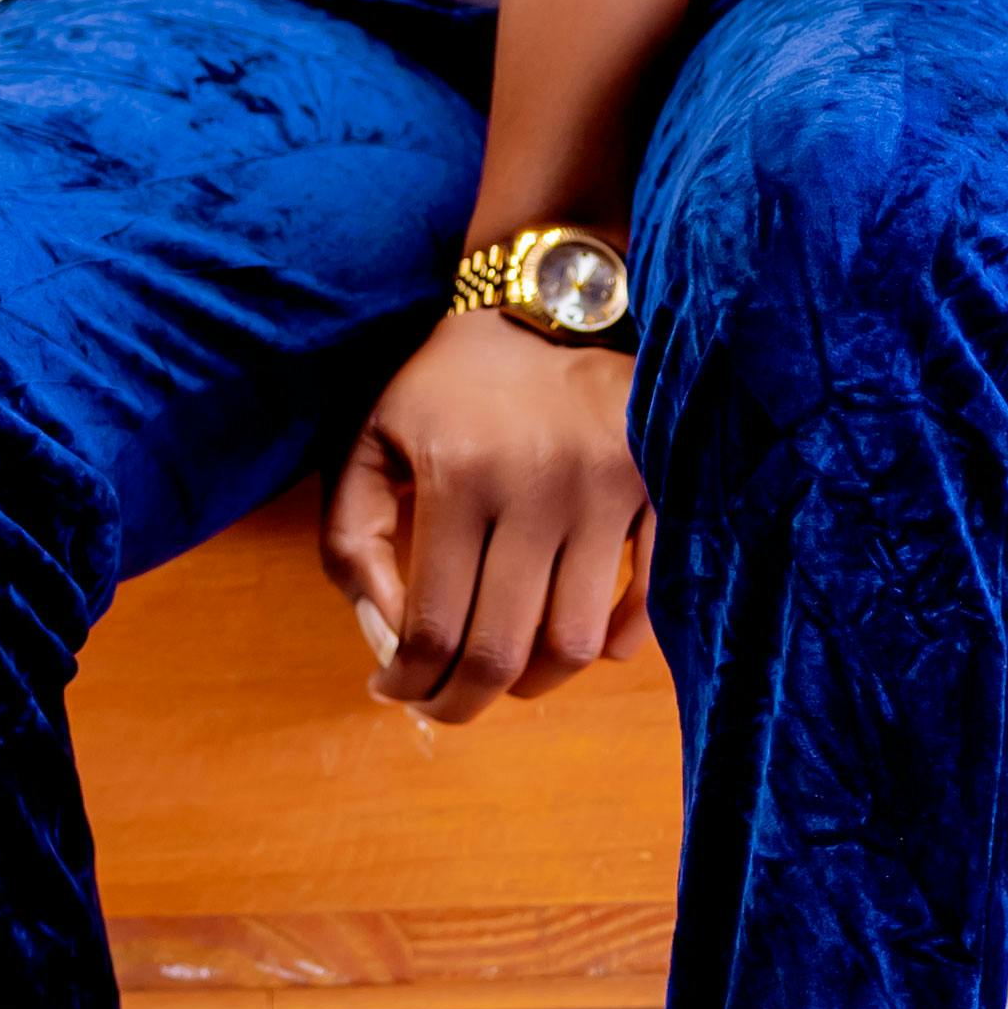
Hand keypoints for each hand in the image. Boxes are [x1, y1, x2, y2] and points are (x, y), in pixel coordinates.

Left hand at [320, 309, 656, 724]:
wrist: (548, 304)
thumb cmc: (444, 380)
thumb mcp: (369, 438)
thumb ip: (350, 537)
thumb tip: (384, 637)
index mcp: (460, 472)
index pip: (434, 626)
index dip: (408, 679)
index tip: (392, 688)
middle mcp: (539, 486)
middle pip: (505, 650)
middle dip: (462, 700)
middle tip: (441, 704)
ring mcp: (607, 490)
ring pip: (575, 642)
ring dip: (533, 681)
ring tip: (501, 672)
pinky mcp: (656, 489)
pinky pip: (648, 600)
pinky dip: (614, 642)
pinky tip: (574, 642)